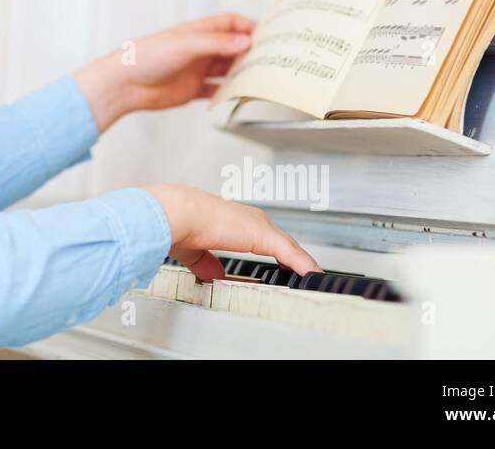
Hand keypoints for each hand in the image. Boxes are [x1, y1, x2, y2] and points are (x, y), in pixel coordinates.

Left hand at [72, 13, 255, 131]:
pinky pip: (215, 90)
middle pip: (231, 47)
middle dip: (249, 51)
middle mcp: (199, 49)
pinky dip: (227, 92)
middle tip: (270, 58)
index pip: (229, 23)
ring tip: (260, 77)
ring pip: (226, 69)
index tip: (266, 34)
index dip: (247, 26)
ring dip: (241, 72)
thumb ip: (217, 43)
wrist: (125, 84)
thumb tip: (246, 41)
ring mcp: (196, 69)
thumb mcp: (186, 45)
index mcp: (197, 32)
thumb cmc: (147, 56)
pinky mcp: (191, 89)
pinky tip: (238, 95)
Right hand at [143, 184, 319, 280]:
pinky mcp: (265, 235)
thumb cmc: (178, 224)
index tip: (284, 268)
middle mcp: (249, 219)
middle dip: (295, 259)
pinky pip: (292, 254)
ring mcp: (259, 226)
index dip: (277, 254)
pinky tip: (315, 277)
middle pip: (282, 242)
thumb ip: (206, 263)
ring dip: (303, 265)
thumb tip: (213, 275)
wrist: (177, 214)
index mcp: (234, 220)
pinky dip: (305, 267)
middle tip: (306, 276)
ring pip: (290, 248)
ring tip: (317, 280)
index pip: (265, 238)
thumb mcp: (194, 251)